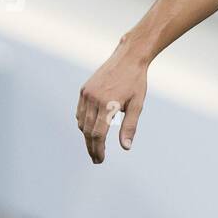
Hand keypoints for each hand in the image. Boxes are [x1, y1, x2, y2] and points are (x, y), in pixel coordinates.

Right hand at [76, 41, 147, 163]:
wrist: (128, 57)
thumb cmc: (136, 81)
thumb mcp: (137, 104)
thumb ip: (130, 126)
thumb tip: (126, 147)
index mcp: (107, 105)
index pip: (98, 135)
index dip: (98, 149)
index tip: (100, 160)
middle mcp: (93, 99)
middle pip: (87, 131)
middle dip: (91, 147)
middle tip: (96, 159)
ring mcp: (86, 94)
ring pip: (81, 122)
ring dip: (86, 136)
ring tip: (95, 146)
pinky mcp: (84, 90)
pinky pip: (80, 112)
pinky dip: (83, 123)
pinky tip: (90, 129)